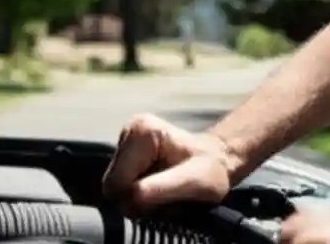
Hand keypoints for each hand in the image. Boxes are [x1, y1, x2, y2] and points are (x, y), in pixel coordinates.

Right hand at [101, 113, 235, 217]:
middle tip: (163, 195)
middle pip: (112, 184)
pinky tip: (156, 185)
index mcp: (142, 130)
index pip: (117, 182)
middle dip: (135, 197)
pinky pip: (119, 185)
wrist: (217, 162)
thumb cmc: (210, 171)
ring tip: (162, 189)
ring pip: (115, 187)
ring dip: (136, 196)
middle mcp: (129, 130)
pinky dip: (136, 192)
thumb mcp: (193, 182)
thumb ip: (160, 189)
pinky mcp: (126, 153)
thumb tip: (131, 197)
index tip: (162, 196)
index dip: (135, 198)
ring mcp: (126, 141)